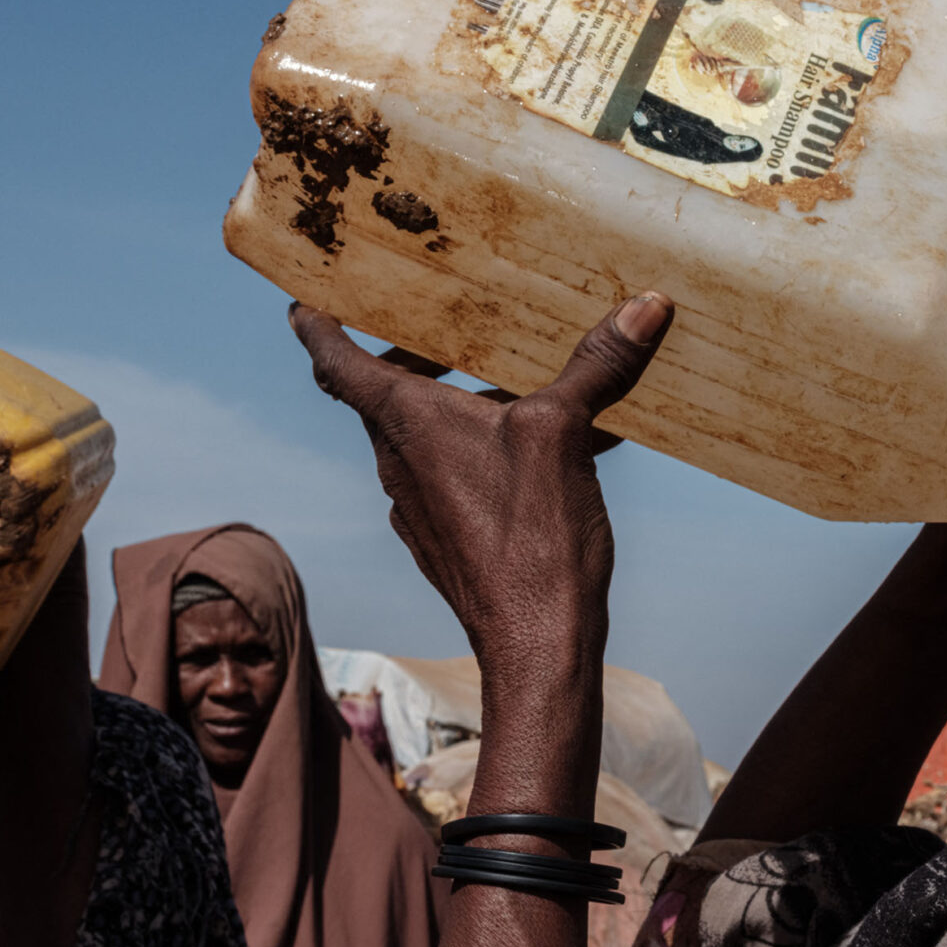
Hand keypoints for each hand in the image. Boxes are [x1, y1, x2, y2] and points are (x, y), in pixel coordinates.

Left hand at [289, 296, 672, 681]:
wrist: (536, 644)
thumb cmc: (533, 537)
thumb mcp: (565, 434)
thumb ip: (596, 367)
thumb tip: (646, 306)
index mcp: (406, 423)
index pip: (335, 360)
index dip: (316, 324)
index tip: (301, 301)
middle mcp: (399, 462)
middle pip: (383, 392)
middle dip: (410, 352)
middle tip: (443, 322)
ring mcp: (419, 505)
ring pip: (425, 434)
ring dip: (459, 400)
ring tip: (517, 377)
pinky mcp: (448, 537)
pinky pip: (456, 473)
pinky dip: (487, 446)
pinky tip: (553, 446)